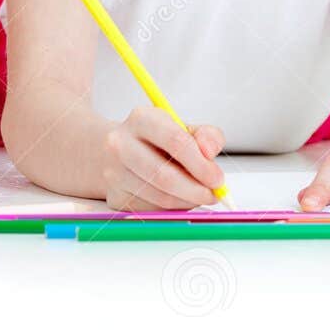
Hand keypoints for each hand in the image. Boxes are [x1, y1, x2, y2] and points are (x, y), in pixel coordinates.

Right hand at [100, 107, 225, 210]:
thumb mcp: (181, 128)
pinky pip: (152, 210)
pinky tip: (177, 198)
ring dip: (188, 202)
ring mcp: (114, 173)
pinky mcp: (115, 197)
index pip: (175, 141)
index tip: (218, 178)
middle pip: (165, 176)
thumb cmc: (156, 140)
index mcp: (141, 119)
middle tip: (214, 194)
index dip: (201, 164)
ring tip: (198, 195)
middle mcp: (121, 145)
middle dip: (196, 190)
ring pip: (160, 197)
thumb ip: (206, 135)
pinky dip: (173, 208)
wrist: (111, 151)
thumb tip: (210, 152)